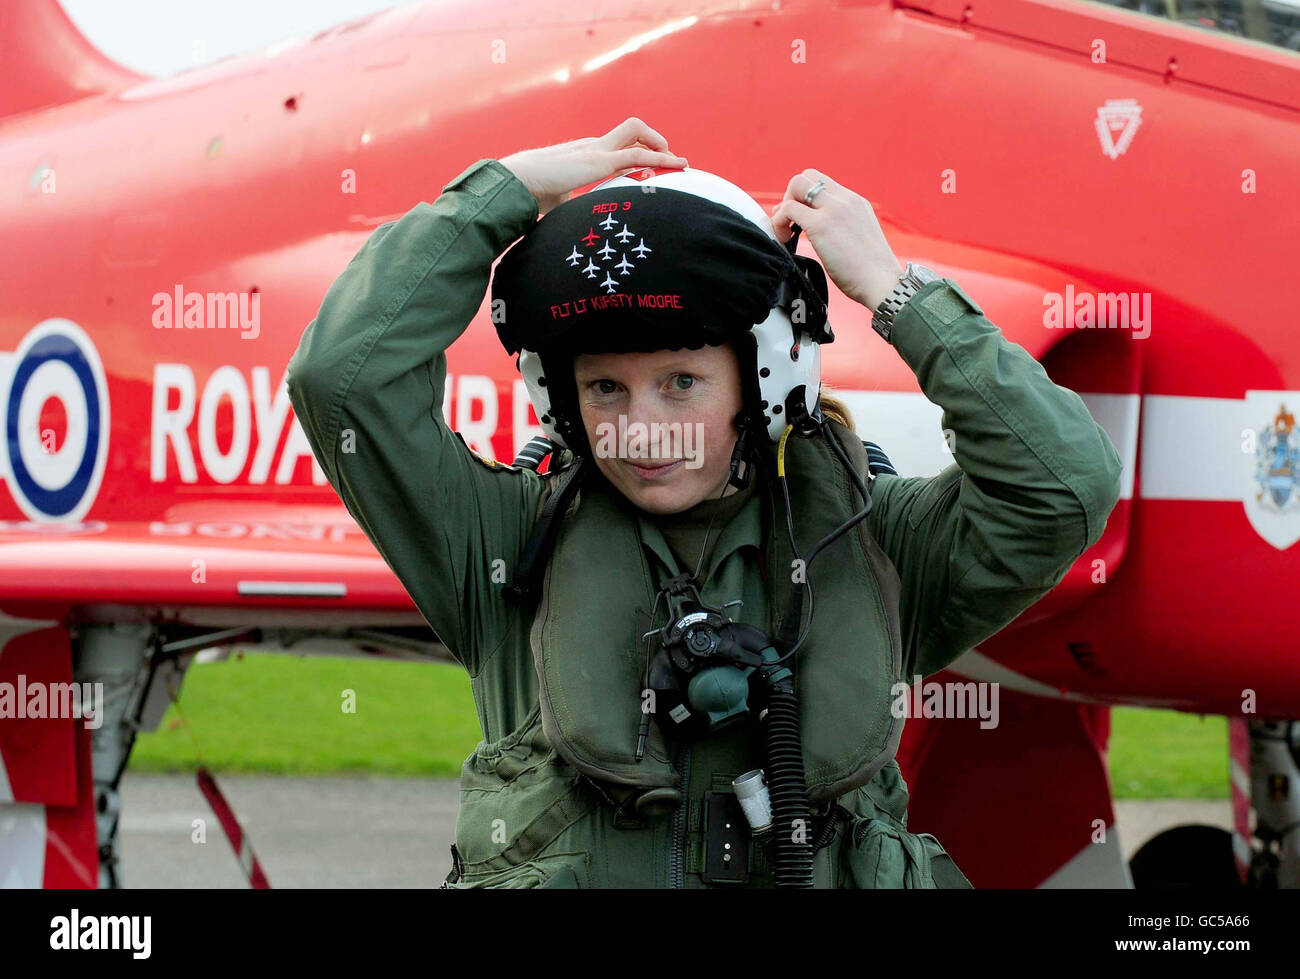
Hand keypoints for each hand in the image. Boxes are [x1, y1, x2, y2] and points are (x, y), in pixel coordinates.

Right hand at [498, 117, 687, 215]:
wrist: (514, 183)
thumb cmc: (529, 194)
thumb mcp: (555, 201)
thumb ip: (568, 207)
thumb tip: (571, 226)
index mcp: (582, 155)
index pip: (616, 147)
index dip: (637, 154)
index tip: (651, 170)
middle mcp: (591, 147)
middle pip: (630, 132)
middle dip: (654, 141)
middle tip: (669, 161)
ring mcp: (595, 150)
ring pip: (637, 135)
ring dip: (661, 147)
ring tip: (679, 163)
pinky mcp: (598, 161)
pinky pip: (636, 154)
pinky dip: (658, 157)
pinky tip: (673, 165)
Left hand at [770, 169, 904, 310]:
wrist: (882, 283)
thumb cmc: (870, 272)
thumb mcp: (858, 237)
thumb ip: (842, 226)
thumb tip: (820, 232)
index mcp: (855, 202)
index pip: (822, 182)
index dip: (804, 197)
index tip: (800, 218)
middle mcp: (845, 200)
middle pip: (807, 176)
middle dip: (791, 196)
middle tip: (790, 223)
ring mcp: (833, 210)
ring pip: (796, 184)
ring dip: (784, 207)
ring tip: (787, 232)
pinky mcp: (821, 225)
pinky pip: (788, 209)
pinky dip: (779, 222)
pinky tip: (786, 240)